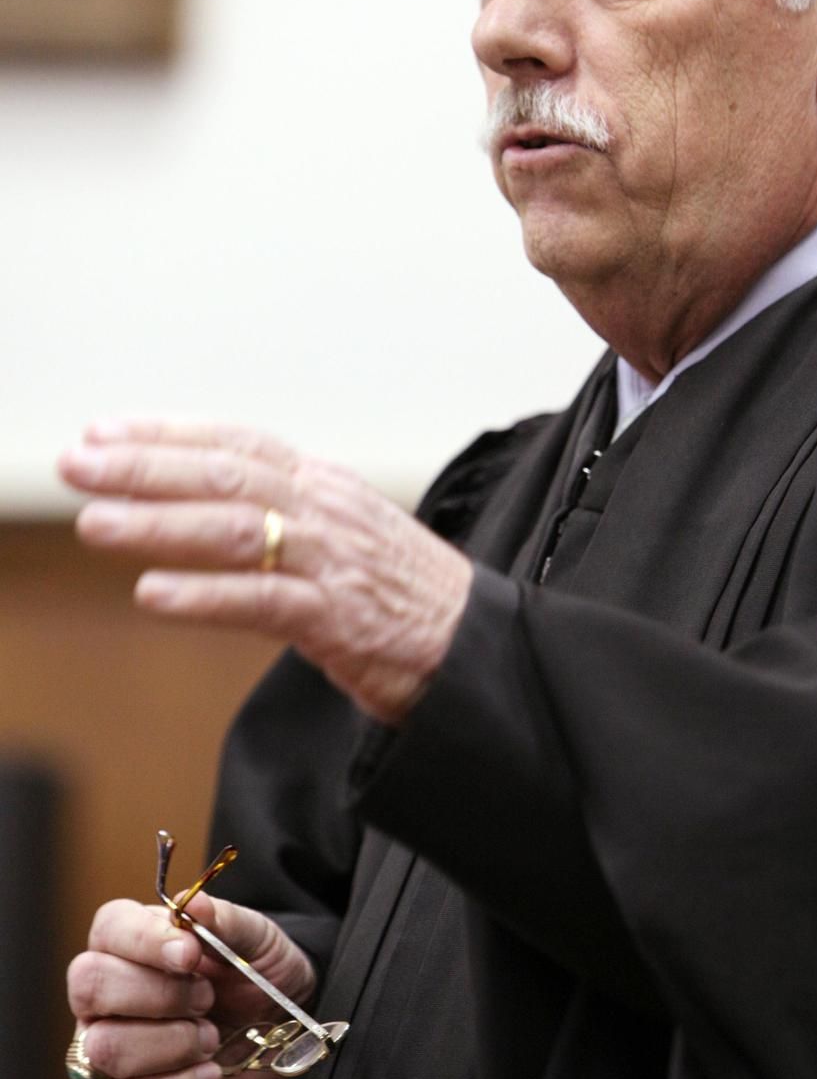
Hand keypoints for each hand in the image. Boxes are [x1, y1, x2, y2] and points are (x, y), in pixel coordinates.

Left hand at [58, 420, 472, 722]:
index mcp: (326, 486)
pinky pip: (263, 602)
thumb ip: (286, 513)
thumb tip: (210, 503)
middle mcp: (328, 511)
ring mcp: (335, 563)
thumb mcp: (346, 535)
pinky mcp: (341, 620)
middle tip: (74, 464)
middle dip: (144, 467)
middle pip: (227, 476)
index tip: (101, 430)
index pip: (237, 443)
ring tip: (93, 524)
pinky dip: (204, 597)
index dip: (167, 433)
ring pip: (237, 531)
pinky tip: (152, 596)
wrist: (481, 648)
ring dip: (159, 525)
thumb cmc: (406, 597)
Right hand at [66, 891, 314, 1078]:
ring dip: (172, 1043)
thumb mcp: (259, 943)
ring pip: (103, 1047)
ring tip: (212, 1038)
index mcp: (133, 944)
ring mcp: (108, 1051)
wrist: (285, 1045)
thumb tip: (195, 903)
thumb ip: (228, 922)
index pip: (108, 929)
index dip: (143, 940)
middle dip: (158, 994)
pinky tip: (210, 1074)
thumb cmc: (260, 982)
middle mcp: (106, 997)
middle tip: (207, 999)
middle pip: (89, 985)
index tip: (190, 954)